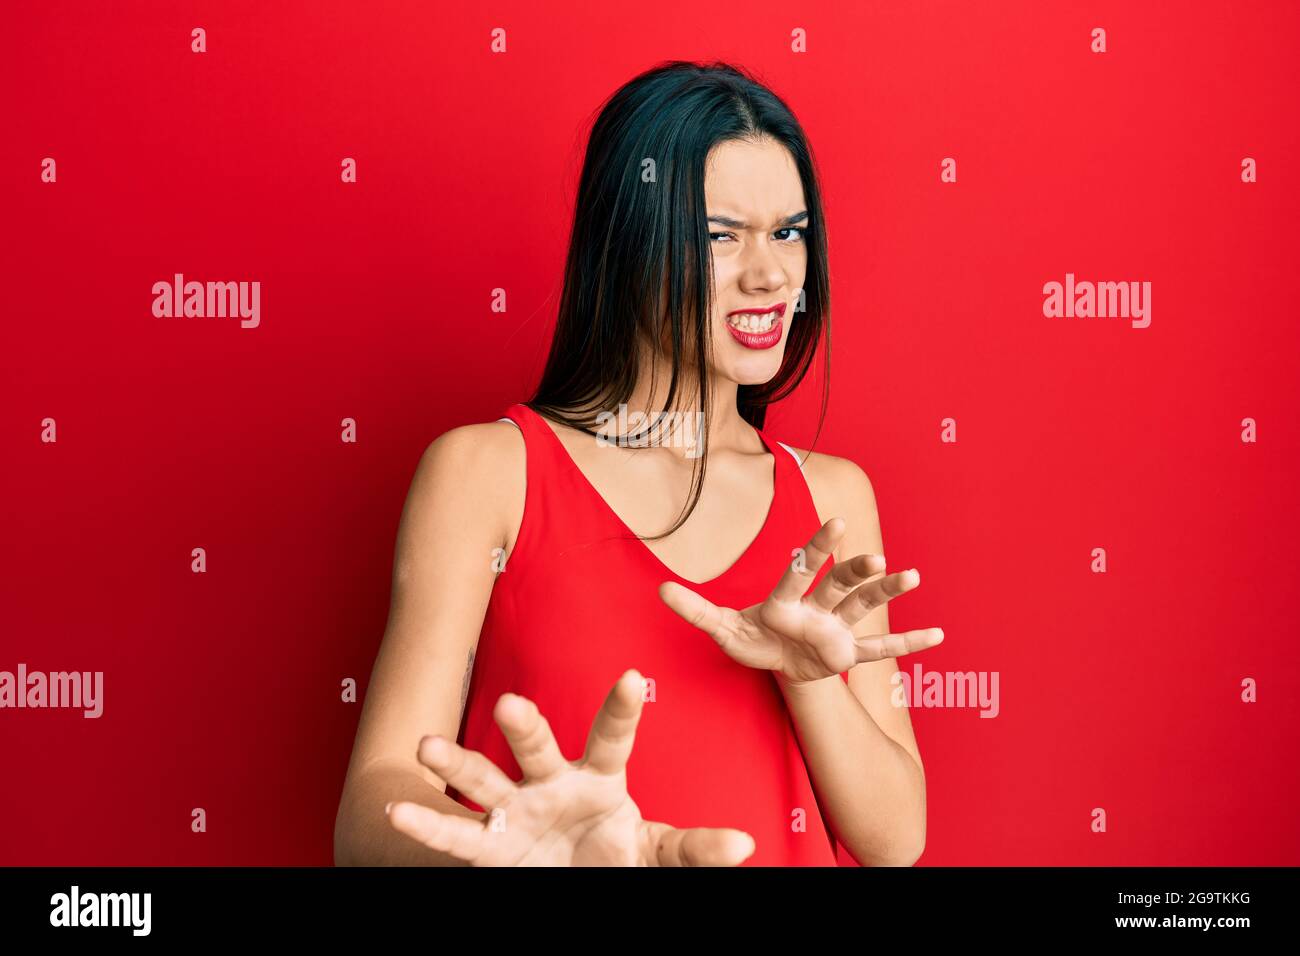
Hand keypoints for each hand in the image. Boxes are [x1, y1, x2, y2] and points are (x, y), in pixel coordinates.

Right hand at [386, 669, 756, 865]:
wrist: (573, 878)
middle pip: (538, 748)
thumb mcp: (658, 854)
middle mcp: (552, 783)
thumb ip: (694, 849)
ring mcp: (517, 811)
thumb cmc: (616, 855)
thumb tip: (744, 848)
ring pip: (485, 781)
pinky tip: (397, 808)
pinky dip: (428, 824)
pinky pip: (457, 838)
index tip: (632, 675)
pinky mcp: (492, 848)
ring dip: (458, 764)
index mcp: (600, 778)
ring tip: (427, 744)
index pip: (612, 738)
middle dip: (524, 727)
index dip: (620, 709)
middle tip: (510, 704)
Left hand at [658, 517, 943, 684]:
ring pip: (865, 608)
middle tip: (878, 556)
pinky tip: (938, 635)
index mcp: (787, 597)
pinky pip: (880, 650)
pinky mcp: (848, 654)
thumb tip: (659, 591)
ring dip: (888, 592)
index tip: (837, 522)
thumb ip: (694, 610)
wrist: (774, 659)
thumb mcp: (720, 629)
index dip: (817, 548)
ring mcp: (836, 629)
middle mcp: (817, 606)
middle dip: (858, 570)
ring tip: (912, 576)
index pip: (802, 569)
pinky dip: (908, 645)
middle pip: (840, 584)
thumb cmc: (749, 637)